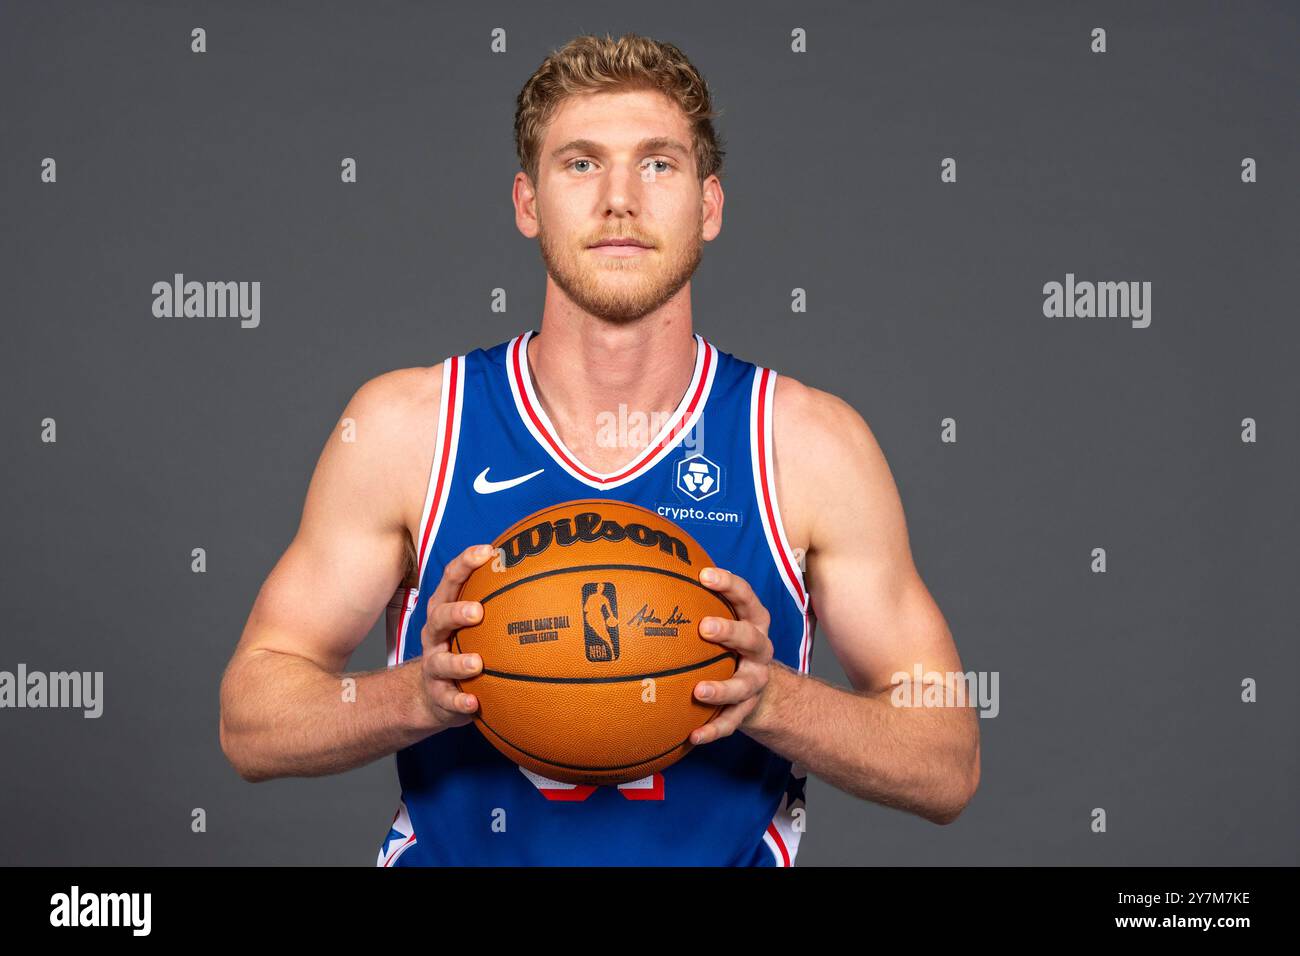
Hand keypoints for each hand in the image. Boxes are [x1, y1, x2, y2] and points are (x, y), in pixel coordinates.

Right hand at [415, 543, 494, 730]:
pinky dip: (459, 702)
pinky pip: (446, 699)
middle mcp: (436, 634)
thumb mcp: (478, 623)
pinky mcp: (437, 695)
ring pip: (438, 661)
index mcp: (446, 609)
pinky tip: (474, 704)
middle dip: (456, 611)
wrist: (436, 693)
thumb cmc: (467, 647)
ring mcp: (434, 665)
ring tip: (476, 663)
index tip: (487, 551)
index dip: (465, 563)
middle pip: (438, 616)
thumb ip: (504, 601)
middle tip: (476, 611)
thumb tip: (551, 575)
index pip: (451, 580)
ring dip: (457, 662)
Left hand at [690, 565, 774, 744]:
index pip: (745, 596)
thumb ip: (696, 600)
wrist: (754, 685)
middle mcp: (759, 650)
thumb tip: (648, 574)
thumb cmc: (726, 643)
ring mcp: (755, 681)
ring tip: (699, 691)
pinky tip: (693, 736)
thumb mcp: (721, 617)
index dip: (728, 584)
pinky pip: (731, 722)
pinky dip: (713, 729)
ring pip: (744, 686)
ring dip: (722, 689)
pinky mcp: (747, 709)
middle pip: (751, 638)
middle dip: (730, 631)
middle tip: (704, 627)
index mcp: (753, 621)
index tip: (704, 575)